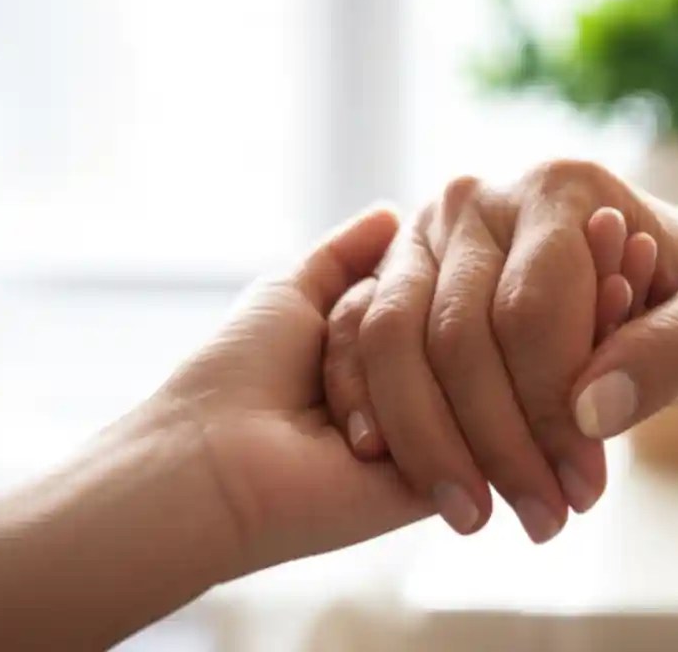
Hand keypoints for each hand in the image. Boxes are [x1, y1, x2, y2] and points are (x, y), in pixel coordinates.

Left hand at [126, 207, 430, 574]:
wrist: (220, 462)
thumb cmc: (238, 380)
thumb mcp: (292, 294)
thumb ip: (344, 257)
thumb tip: (394, 212)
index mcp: (376, 345)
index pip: (415, 280)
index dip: (366, 297)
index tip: (314, 332)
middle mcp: (413, 381)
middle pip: (432, 313)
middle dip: (363, 336)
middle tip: (312, 386)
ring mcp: (437, 423)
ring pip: (446, 352)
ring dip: (371, 378)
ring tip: (331, 426)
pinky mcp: (451, 464)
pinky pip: (457, 401)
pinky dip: (399, 412)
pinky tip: (360, 447)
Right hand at [319, 161, 677, 541]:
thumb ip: (669, 356)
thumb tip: (588, 414)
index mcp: (558, 188)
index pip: (527, 312)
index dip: (547, 411)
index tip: (583, 491)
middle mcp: (478, 199)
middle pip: (454, 333)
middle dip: (495, 443)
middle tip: (543, 522)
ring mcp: (427, 237)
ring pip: (395, 343)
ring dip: (431, 444)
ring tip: (480, 519)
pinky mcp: (397, 278)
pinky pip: (360, 347)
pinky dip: (378, 412)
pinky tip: (410, 481)